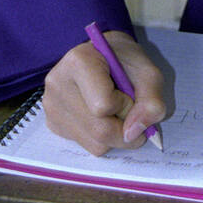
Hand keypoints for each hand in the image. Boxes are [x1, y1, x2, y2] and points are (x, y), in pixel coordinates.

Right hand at [43, 31, 165, 156]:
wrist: (103, 56)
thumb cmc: (125, 61)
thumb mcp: (149, 73)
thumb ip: (151, 102)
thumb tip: (133, 134)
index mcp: (79, 62)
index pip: (103, 105)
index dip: (126, 105)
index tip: (128, 91)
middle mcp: (58, 84)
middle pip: (99, 131)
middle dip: (126, 128)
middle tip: (132, 111)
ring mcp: (51, 105)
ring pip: (94, 144)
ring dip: (116, 135)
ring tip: (115, 110)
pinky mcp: (52, 123)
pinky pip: (85, 146)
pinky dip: (102, 138)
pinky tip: (101, 116)